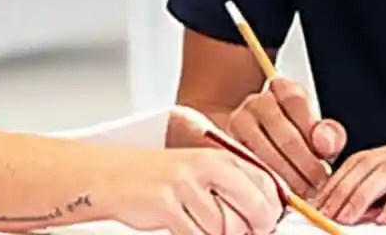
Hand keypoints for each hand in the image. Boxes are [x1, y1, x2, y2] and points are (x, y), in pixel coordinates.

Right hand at [104, 148, 284, 234]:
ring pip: (224, 229)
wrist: (114, 176)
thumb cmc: (161, 179)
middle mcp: (206, 167)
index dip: (271, 210)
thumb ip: (234, 188)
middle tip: (242, 233)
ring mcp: (186, 185)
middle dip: (252, 229)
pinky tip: (184, 228)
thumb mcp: (202, 173)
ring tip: (199, 225)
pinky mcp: (167, 205)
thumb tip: (269, 217)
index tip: (265, 223)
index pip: (266, 184)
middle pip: (253, 210)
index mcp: (221, 157)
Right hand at [227, 78, 346, 195]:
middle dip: (304, 165)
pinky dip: (263, 180)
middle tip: (315, 186)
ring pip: (262, 152)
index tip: (324, 165)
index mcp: (283, 90)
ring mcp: (237, 121)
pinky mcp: (224, 144)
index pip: (297, 103)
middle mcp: (257, 102)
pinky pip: (245, 164)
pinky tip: (276, 191)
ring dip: (285, 177)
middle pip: (283, 133)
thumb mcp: (315, 131)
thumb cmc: (292, 137)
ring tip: (299, 193)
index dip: (313, 137)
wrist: (255, 140)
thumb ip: (329, 135)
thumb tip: (325, 145)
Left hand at [314, 134, 385, 224]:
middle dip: (339, 189)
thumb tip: (382, 208)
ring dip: (359, 196)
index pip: (366, 159)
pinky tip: (384, 218)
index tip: (321, 202)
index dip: (339, 180)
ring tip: (342, 218)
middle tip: (320, 213)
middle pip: (367, 163)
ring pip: (385, 172)